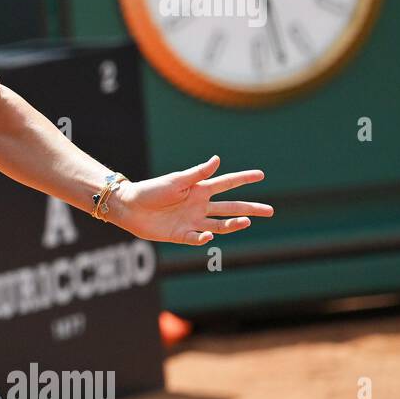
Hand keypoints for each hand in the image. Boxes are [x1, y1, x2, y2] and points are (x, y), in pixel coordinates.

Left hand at [109, 155, 272, 245]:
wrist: (129, 207)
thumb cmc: (151, 190)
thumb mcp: (176, 180)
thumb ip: (197, 174)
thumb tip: (217, 160)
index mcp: (199, 190)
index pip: (226, 184)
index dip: (243, 179)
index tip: (261, 174)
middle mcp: (199, 206)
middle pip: (230, 207)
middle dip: (250, 209)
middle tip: (270, 211)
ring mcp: (192, 221)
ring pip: (220, 224)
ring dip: (233, 224)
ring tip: (247, 221)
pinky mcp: (181, 235)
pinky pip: (197, 238)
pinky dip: (204, 237)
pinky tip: (208, 233)